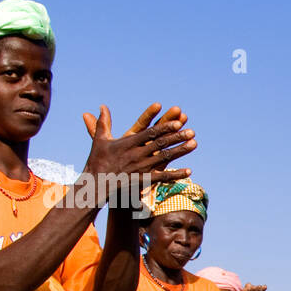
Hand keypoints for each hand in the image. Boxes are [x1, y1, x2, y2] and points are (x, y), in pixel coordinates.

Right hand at [79, 103, 197, 200]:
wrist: (95, 184)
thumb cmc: (97, 160)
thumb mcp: (99, 140)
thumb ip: (103, 122)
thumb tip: (102, 106)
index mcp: (127, 143)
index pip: (149, 133)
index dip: (164, 127)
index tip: (177, 122)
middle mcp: (136, 154)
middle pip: (160, 144)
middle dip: (176, 137)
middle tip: (192, 131)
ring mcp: (140, 167)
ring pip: (164, 158)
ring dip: (180, 151)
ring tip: (194, 144)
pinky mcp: (143, 180)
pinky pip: (162, 177)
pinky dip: (176, 174)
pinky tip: (189, 171)